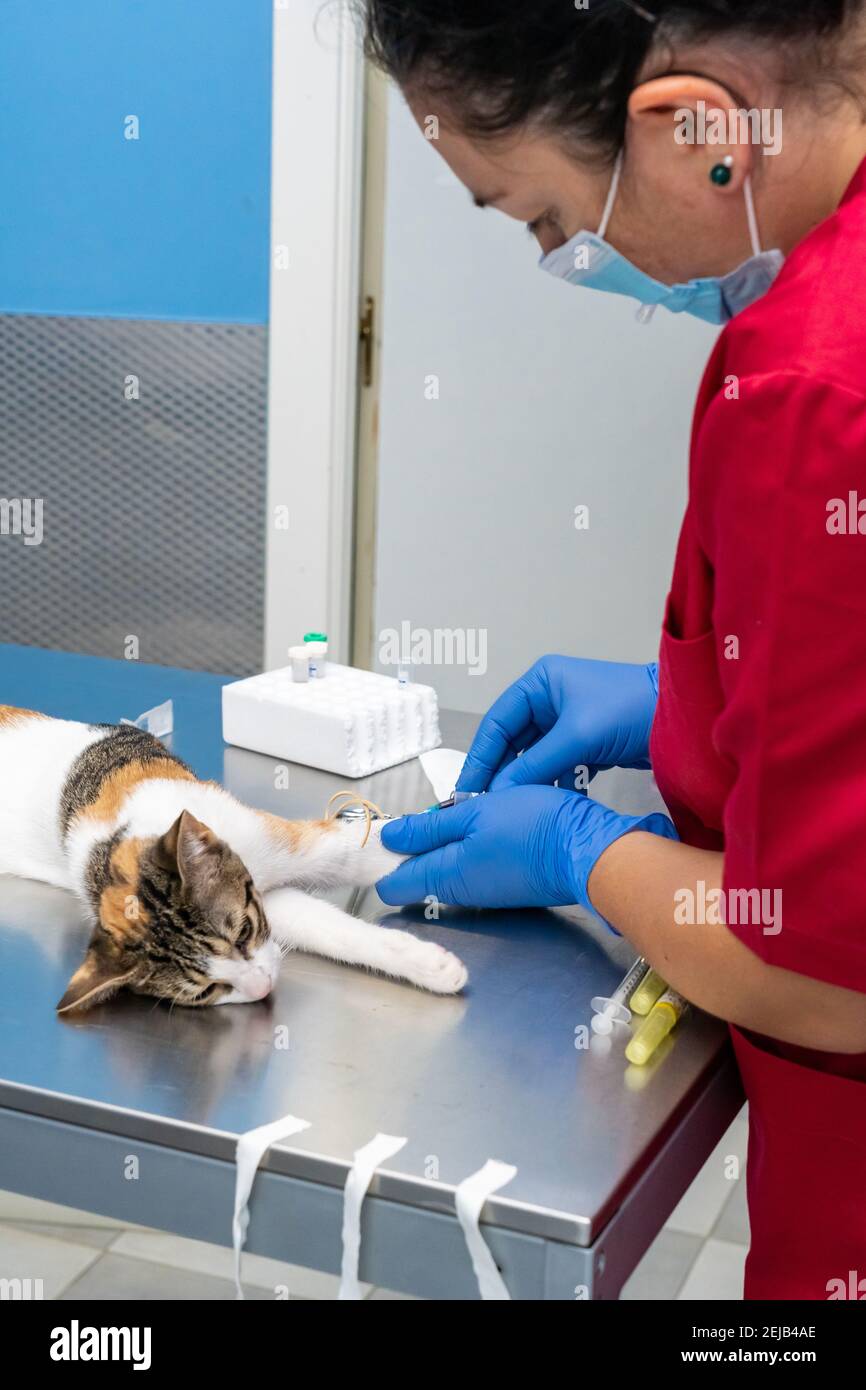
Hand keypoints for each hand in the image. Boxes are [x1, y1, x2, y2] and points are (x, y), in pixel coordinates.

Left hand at [377, 785, 676, 914]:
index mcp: (445, 873)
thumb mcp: (475, 814)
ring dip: (444, 847)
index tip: (382, 837)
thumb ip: (430, 828)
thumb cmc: (532, 825)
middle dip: (412, 851)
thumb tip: (390, 838)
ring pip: (449, 870)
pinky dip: (470, 851)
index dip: (383, 860)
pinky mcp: (509, 887)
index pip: (396, 884)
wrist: (589, 852)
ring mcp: (487, 892)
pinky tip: (481, 829)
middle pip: (421, 876)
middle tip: (419, 818)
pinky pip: (475, 870)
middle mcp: (462, 891)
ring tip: (452, 815)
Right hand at [455, 655, 658, 793]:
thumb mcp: (576, 736)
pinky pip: (558, 767)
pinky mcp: (586, 743)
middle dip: (504, 773)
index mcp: (541, 683)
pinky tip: (554, 804)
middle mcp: (550, 699)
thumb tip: (501, 791)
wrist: (682, 720)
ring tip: (519, 808)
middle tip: (487, 804)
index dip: (482, 756)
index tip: (468, 787)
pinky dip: (556, 785)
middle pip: (514, 742)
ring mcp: (568, 722)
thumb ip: (535, 765)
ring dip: (530, 782)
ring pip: (536, 758)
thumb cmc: (631, 709)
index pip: (498, 722)